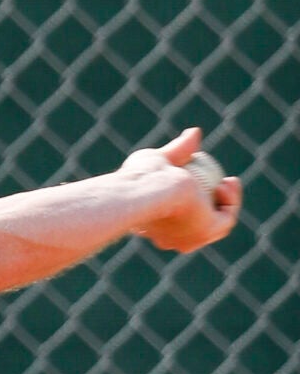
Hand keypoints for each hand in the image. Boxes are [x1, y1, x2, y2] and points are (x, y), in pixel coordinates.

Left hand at [119, 126, 241, 252]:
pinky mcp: (205, 233)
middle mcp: (171, 239)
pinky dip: (231, 200)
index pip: (175, 218)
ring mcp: (188, 240)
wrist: (149, 190)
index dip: (193, 198)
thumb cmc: (143, 176)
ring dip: (227, 202)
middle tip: (220, 183)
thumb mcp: (159, 157)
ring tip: (227, 181)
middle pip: (198, 225)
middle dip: (214, 206)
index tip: (199, 178)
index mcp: (153, 227)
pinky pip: (226, 219)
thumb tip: (194, 133)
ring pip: (217, 225)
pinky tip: (227, 182)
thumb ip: (178, 149)